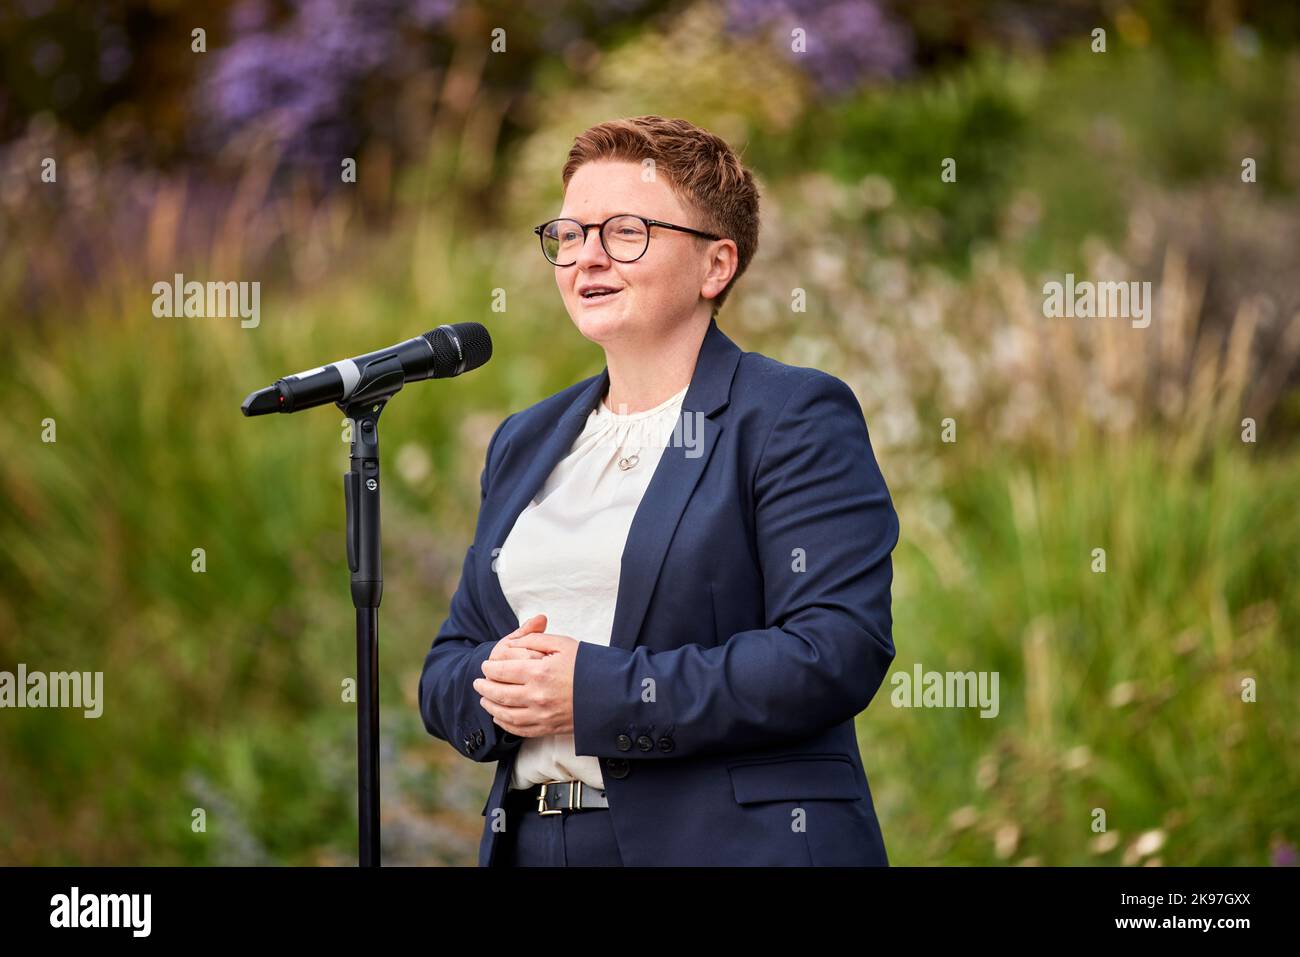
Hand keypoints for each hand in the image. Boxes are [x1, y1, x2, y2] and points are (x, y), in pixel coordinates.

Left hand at [474, 613, 578, 737]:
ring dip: (490, 706)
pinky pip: (519, 729)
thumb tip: (517, 641)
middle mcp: (537, 696)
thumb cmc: (588, 665)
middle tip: (477, 682)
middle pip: (499, 693)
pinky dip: (504, 723)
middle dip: (484, 687)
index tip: (485, 666)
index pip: (502, 671)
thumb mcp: (564, 643)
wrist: (612, 694)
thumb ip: (537, 639)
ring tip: (483, 698)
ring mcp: (541, 715)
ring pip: (505, 714)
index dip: (490, 668)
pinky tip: (499, 717)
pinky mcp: (548, 728)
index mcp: (539, 672)